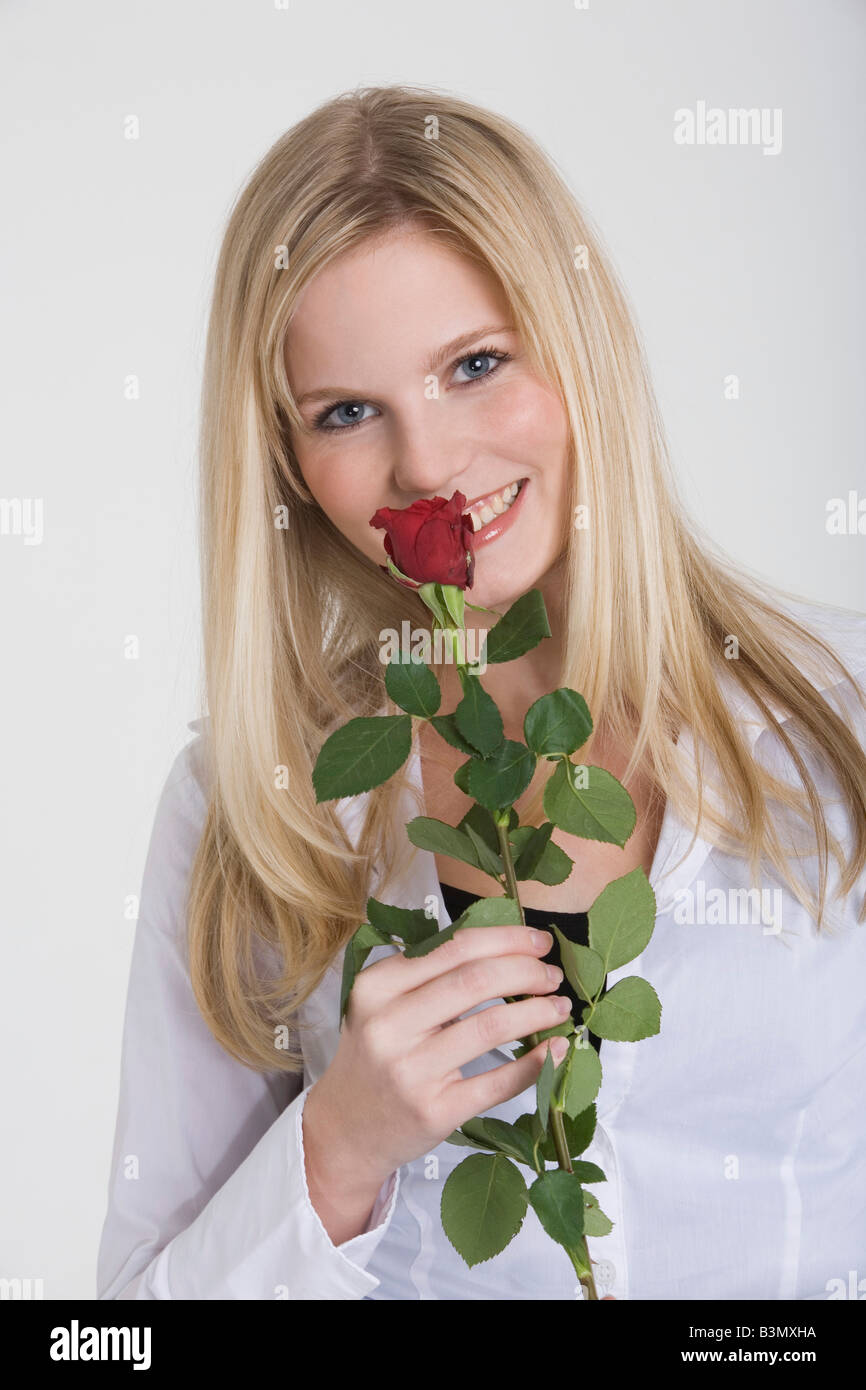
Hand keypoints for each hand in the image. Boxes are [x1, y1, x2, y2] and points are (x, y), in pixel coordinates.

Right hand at [307, 922, 570, 1185]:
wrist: (345, 1129)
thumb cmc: (375, 1056)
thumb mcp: (382, 1005)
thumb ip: (428, 974)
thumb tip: (507, 947)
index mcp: (377, 986)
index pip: (455, 948)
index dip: (507, 940)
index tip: (539, 941)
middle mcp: (389, 1024)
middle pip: (476, 981)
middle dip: (527, 972)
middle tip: (553, 976)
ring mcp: (411, 1071)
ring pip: (491, 1027)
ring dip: (537, 1012)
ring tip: (559, 1007)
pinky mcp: (434, 1111)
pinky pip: (497, 1081)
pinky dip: (536, 1063)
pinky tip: (557, 1050)